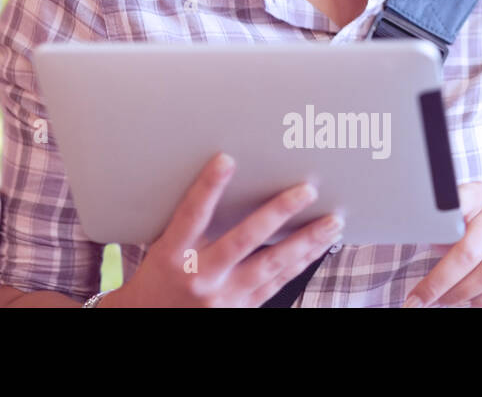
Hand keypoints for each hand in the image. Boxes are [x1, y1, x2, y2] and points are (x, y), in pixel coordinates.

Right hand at [101, 153, 342, 306]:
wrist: (149, 322)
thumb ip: (187, 224)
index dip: (208, 187)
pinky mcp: (240, 309)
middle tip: (305, 191)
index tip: (226, 160)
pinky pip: (277, 283)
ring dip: (305, 241)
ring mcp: (223, 296)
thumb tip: (217, 185)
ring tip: (332, 222)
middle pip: (243, 240)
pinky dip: (299, 263)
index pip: (192, 214)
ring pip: (271, 265)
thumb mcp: (160, 248)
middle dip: (277, 213)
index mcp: (172, 255)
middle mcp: (199, 276)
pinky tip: (316, 247)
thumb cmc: (157, 278)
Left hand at [404, 182, 481, 307]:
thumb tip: (409, 238)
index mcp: (478, 193)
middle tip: (421, 298)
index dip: (434, 225)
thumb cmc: (475, 230)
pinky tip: (471, 302)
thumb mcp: (458, 222)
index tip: (415, 235)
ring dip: (462, 293)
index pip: (454, 205)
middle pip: (469, 250)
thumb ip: (440, 229)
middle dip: (441, 280)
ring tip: (444, 300)